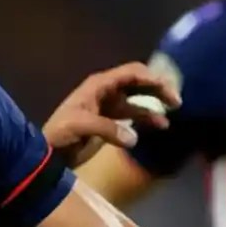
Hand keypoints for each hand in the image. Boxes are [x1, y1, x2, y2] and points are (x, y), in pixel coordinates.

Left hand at [42, 62, 180, 167]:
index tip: (168, 88)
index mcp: (99, 85)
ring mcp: (110, 106)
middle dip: (158, 88)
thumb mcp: (79, 126)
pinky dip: (148, 118)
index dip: (151, 77)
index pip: (131, 73)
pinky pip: (135, 115)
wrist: (49, 153)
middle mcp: (107, 91)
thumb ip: (106, 128)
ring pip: (139, 99)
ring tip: (173, 112)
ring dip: (155, 103)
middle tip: (176, 100)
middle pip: (139, 83)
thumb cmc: (60, 134)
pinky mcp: (111, 122)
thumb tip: (133, 137)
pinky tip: (161, 125)